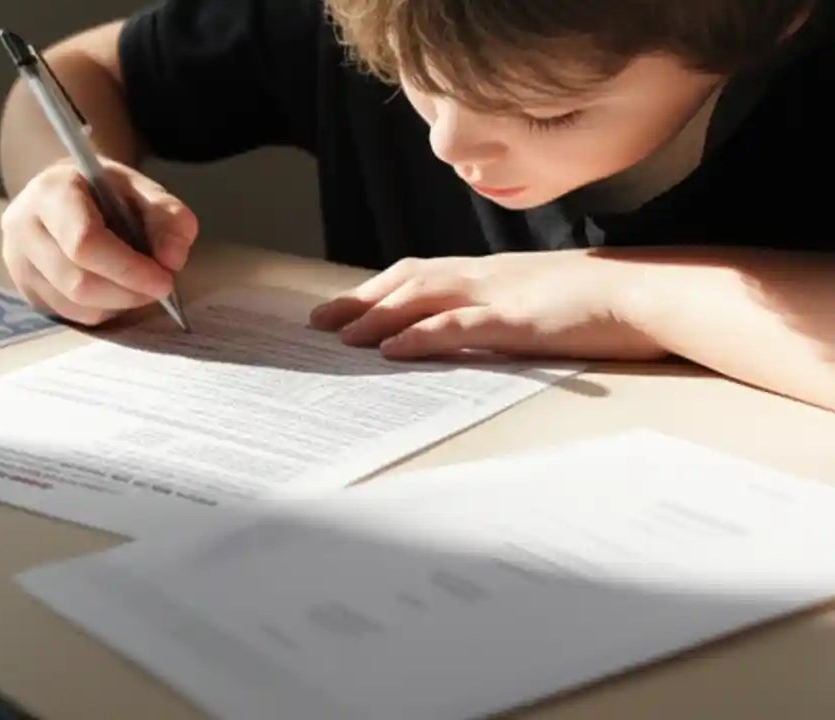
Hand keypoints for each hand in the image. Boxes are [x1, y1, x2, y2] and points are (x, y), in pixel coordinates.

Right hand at [1, 157, 198, 325]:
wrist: (63, 192)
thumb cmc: (103, 189)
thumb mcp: (139, 187)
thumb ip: (166, 215)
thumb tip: (173, 259)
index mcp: (50, 192)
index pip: (84, 242)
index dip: (128, 269)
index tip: (165, 280)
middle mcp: (22, 229)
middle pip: (77, 282)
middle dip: (127, 293)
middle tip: (161, 287)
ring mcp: (17, 263)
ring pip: (74, 306)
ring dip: (117, 304)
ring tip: (139, 286)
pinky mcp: (25, 290)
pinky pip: (69, 315)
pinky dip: (102, 310)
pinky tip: (115, 290)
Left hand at [308, 250, 666, 360]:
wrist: (656, 290)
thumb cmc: (607, 301)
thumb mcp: (545, 299)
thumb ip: (507, 309)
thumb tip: (476, 328)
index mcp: (492, 272)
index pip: (421, 274)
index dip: (378, 289)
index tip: (343, 306)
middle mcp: (487, 276)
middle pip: (408, 282)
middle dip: (360, 301)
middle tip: (318, 322)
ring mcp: (501, 295)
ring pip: (423, 299)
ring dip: (377, 318)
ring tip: (339, 337)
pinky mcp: (519, 321)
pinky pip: (460, 326)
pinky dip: (422, 335)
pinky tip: (392, 348)